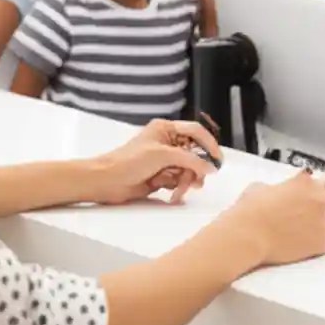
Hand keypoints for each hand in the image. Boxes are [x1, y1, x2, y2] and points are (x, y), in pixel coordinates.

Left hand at [89, 120, 221, 205]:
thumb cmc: (128, 161)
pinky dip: (178, 188)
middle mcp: (167, 143)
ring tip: (179, 190)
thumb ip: (189, 159)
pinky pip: (179, 181)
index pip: (195, 132)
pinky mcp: (161, 176)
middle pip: (194, 154)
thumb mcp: (162, 155)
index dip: (209, 144)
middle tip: (197, 181)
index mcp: (166, 129)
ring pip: (188, 170)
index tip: (217, 159)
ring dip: (186, 181)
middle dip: (196, 168)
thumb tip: (210, 167)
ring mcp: (164, 161)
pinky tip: (172, 195)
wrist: (107, 181)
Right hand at [222, 170, 324, 266]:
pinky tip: (298, 244)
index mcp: (305, 181)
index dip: (302, 192)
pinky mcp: (322, 243)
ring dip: (311, 226)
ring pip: (323, 223)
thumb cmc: (250, 211)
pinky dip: (314, 244)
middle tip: (291, 216)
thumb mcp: (261, 187)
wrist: (247, 236)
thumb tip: (278, 193)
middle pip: (322, 201)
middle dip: (309, 207)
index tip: (296, 198)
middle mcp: (320, 198)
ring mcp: (324, 221)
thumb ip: (278, 188)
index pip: (312, 183)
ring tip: (289, 232)